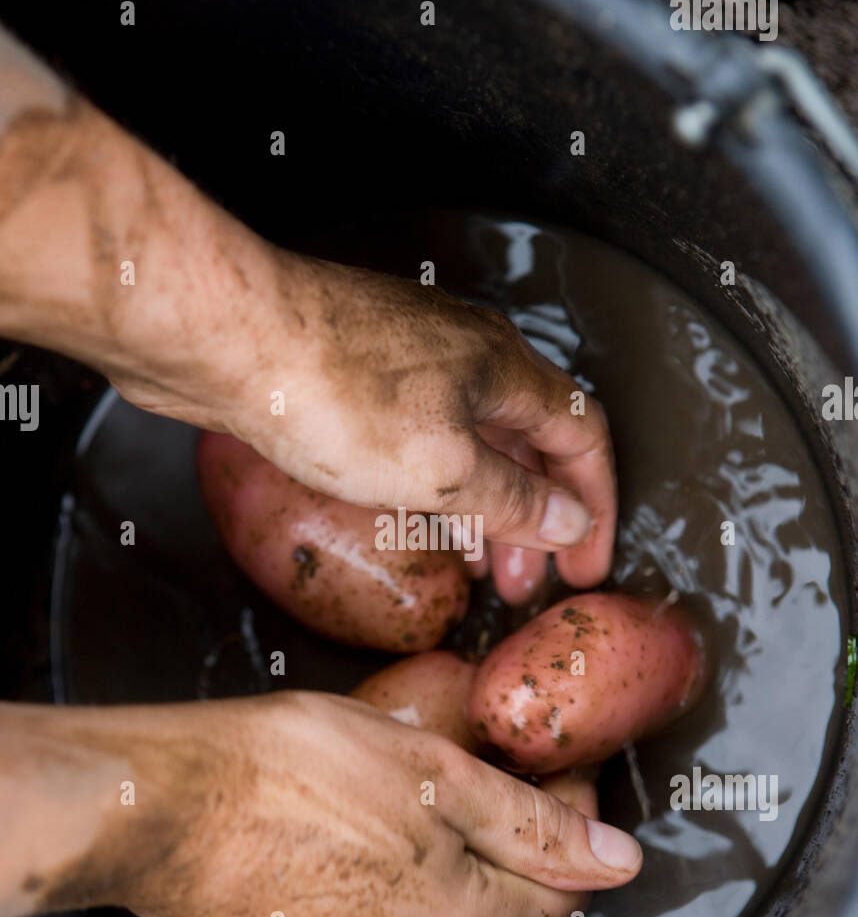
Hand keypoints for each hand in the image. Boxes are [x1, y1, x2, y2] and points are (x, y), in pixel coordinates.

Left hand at [0, 37, 615, 596]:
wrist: (225, 336)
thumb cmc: (329, 391)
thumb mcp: (443, 473)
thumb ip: (513, 501)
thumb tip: (567, 521)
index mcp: (502, 366)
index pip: (583, 435)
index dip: (595, 505)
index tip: (587, 564)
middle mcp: (465, 351)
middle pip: (529, 439)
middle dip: (540, 517)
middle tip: (531, 580)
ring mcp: (409, 355)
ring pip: (474, 436)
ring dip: (487, 504)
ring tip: (481, 565)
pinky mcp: (358, 368)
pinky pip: (424, 431)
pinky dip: (438, 481)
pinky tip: (418, 517)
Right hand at [0, 696, 640, 916]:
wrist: (165, 809)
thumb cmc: (291, 772)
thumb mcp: (431, 772)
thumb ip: (530, 824)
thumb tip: (616, 858)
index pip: (563, 893)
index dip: (572, 828)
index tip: (556, 780)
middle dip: (533, 897)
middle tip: (507, 823)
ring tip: (442, 848)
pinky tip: (377, 876)